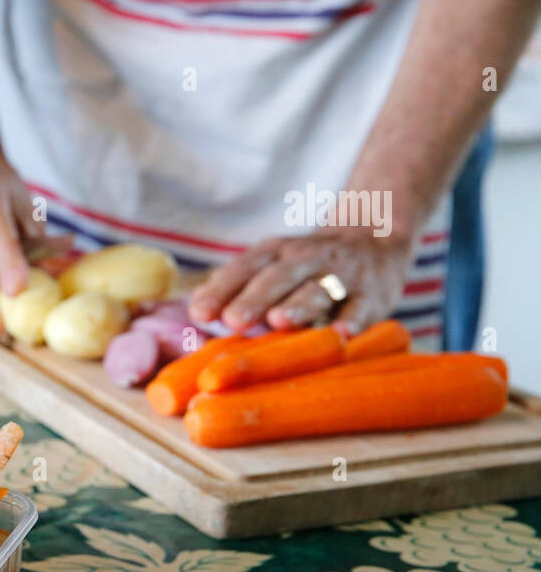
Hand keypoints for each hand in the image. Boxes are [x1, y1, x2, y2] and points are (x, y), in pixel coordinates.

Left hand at [188, 227, 416, 335]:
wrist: (375, 238)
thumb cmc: (304, 267)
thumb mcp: (270, 264)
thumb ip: (234, 285)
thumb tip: (194, 310)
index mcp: (275, 252)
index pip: (244, 266)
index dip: (221, 289)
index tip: (199, 313)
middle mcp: (306, 258)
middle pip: (278, 276)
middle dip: (255, 298)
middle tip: (234, 321)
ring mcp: (341, 273)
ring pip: (319, 288)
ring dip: (299, 305)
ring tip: (279, 321)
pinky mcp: (373, 292)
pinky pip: (362, 306)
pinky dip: (353, 319)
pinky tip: (341, 334)